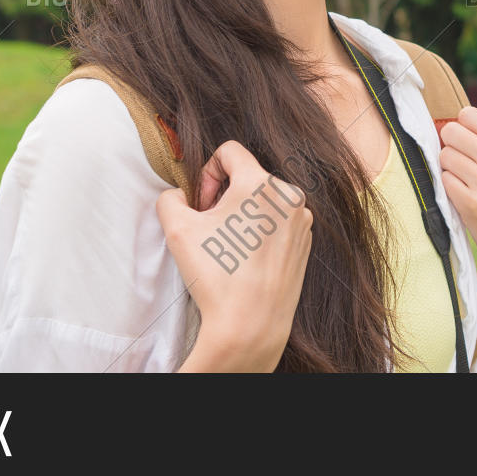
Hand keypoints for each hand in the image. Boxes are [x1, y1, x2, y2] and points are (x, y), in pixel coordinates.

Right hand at [157, 139, 313, 371]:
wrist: (251, 324)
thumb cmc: (216, 276)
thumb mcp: (177, 229)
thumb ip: (170, 198)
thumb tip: (178, 194)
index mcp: (262, 184)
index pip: (230, 151)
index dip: (207, 173)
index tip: (201, 204)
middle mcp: (289, 196)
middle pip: (248, 177)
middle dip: (224, 196)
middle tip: (210, 228)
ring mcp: (302, 219)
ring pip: (263, 200)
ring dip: (243, 214)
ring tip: (229, 246)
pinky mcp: (306, 240)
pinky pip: (279, 221)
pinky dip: (261, 230)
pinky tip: (247, 258)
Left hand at [437, 106, 476, 284]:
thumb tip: (444, 124)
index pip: (468, 114)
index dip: (461, 127)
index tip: (465, 143)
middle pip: (451, 132)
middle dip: (450, 145)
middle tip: (461, 163)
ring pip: (444, 156)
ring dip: (448, 168)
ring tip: (464, 181)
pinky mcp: (471, 204)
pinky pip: (443, 180)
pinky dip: (448, 187)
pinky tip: (462, 196)